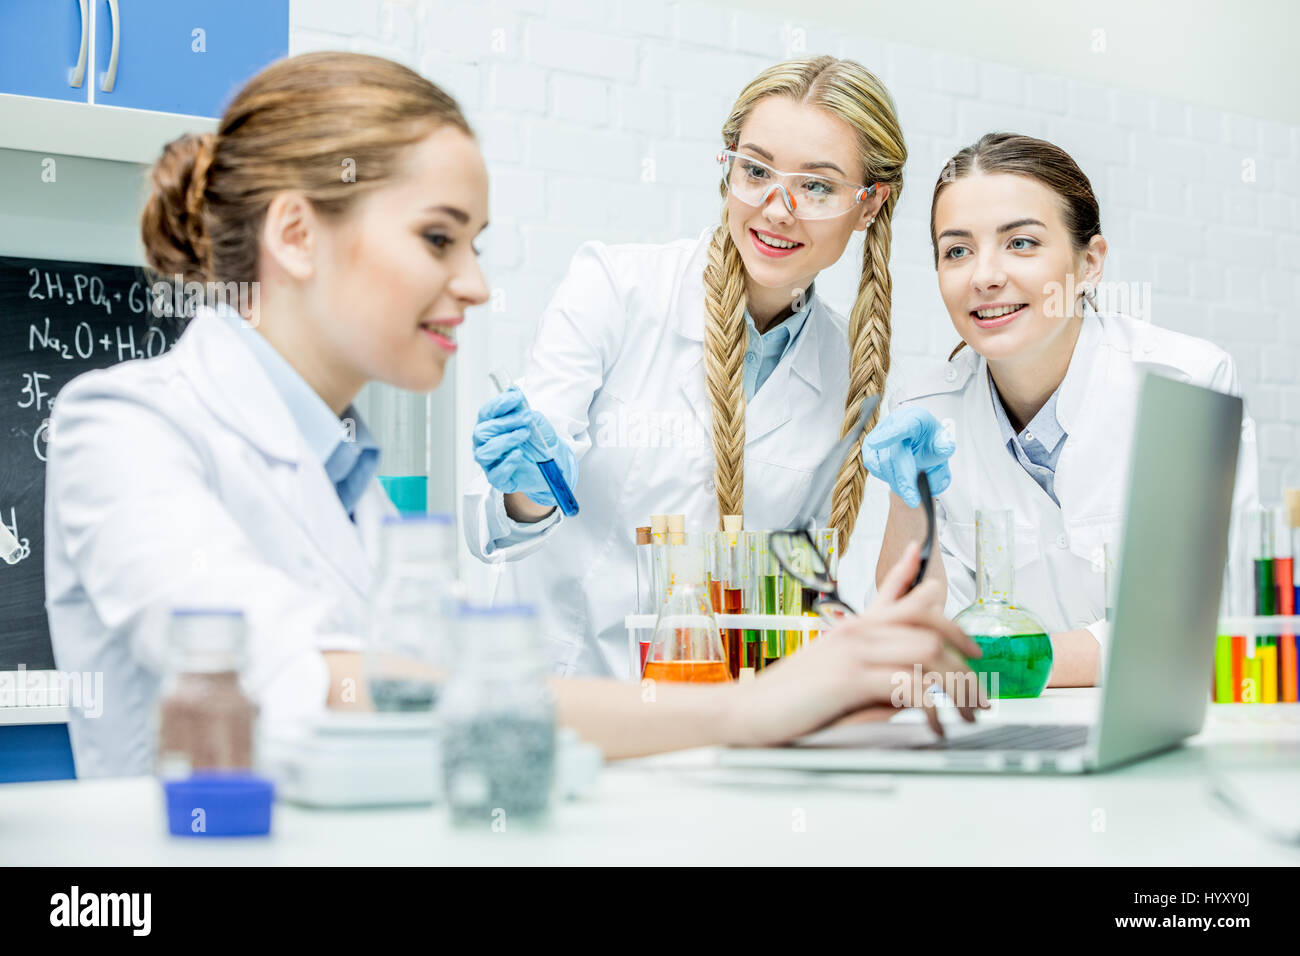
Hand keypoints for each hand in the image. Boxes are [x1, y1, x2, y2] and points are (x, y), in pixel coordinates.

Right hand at [472, 387, 577, 506]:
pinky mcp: (498, 479)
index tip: (517, 398)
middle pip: (483, 431)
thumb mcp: (535, 422)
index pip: (486, 413)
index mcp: (490, 427)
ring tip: (524, 434)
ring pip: (485, 452)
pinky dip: (507, 463)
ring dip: (506, 440)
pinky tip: (518, 455)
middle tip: (527, 418)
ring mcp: (490, 463)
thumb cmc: (538, 442)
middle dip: (505, 422)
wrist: (553, 464)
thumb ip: (523, 408)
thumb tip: (514, 391)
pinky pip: (496, 473)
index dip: (499, 404)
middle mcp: (485, 444)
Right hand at [725, 542, 985, 744]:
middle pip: (926, 618)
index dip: (921, 582)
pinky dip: (931, 706)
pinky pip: (907, 684)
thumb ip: (869, 672)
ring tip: (968, 712)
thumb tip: (906, 682)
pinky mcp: (849, 679)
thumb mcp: (829, 676)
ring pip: (927, 650)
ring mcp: (853, 652)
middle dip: (962, 644)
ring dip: (956, 683)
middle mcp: (856, 631)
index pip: (894, 592)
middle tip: (980, 676)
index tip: (938, 577)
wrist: (744, 712)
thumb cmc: (785, 700)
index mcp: (851, 629)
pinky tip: (938, 723)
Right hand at [861, 407, 954, 506]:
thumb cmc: (930, 442)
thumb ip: (946, 446)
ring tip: (910, 490)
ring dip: (896, 482)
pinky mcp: (870, 447)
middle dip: (903, 480)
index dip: (889, 434)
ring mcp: (879, 434)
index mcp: (914, 418)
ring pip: (881, 463)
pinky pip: (872, 466)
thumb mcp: (944, 443)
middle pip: (893, 454)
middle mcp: (894, 423)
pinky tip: (897, 479)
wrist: (921, 446)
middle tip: (913, 498)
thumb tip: (944, 447)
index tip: (877, 443)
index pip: (902, 425)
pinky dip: (885, 477)